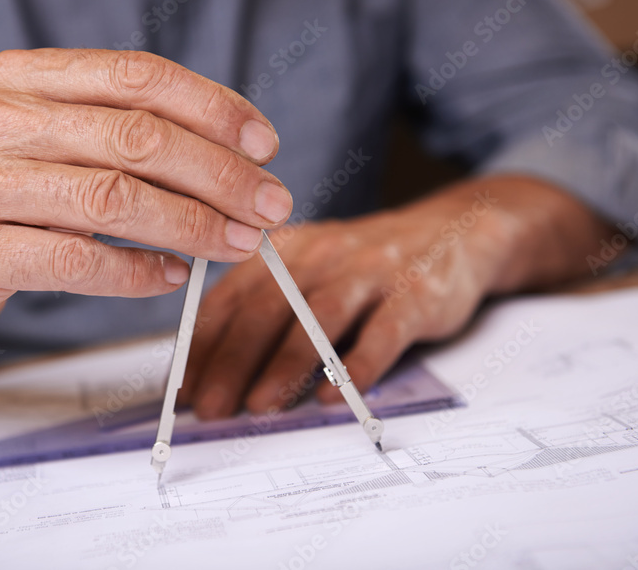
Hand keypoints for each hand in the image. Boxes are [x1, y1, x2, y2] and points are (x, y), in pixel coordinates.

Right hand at [0, 49, 292, 348]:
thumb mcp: (49, 146)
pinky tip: (172, 276)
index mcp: (23, 78)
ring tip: (237, 244)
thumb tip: (235, 161)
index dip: (212, 108)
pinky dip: (138, 271)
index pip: (136, 76)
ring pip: (111, 198)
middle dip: (219, 175)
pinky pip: (76, 259)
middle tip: (269, 206)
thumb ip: (122, 138)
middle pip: (135, 137)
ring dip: (192, 225)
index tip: (263, 145)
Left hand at [180, 176, 613, 418]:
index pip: (232, 296)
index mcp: (286, 249)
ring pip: (318, 317)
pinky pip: (382, 331)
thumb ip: (267, 310)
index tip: (183, 386)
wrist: (455, 232)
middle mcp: (321, 254)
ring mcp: (368, 271)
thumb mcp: (309, 271)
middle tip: (212, 406)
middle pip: (267, 306)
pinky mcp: (414, 293)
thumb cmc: (365, 266)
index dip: (203, 342)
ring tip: (261, 404)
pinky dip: (358, 365)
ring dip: (285, 365)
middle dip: (232, 360)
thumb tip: (212, 375)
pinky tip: (336, 396)